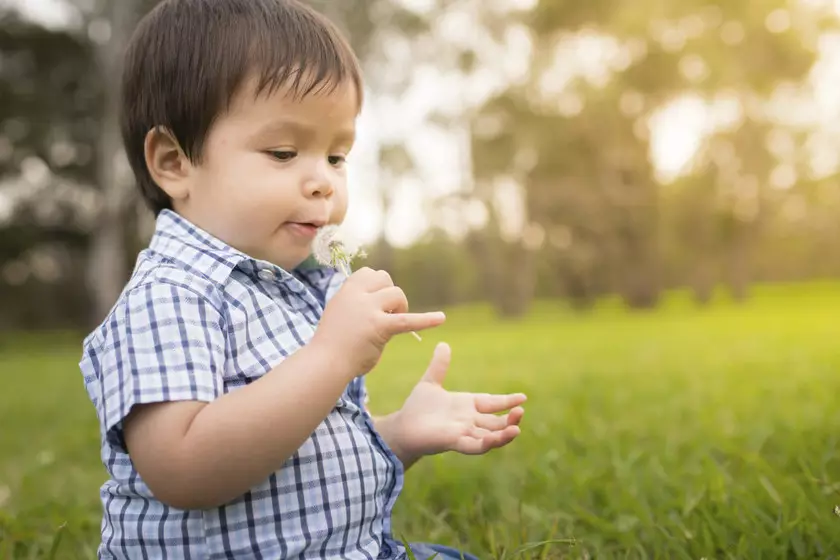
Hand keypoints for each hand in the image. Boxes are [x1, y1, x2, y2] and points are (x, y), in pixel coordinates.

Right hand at [312, 267, 445, 376]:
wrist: (325, 364)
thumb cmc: (333, 343)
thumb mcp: (340, 313)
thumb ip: (358, 303)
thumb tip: (382, 299)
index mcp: (346, 291)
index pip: (369, 273)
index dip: (377, 287)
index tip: (376, 304)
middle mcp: (356, 296)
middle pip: (385, 278)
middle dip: (390, 294)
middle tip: (386, 315)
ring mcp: (367, 310)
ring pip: (397, 294)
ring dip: (400, 307)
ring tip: (392, 325)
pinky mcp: (379, 327)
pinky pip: (407, 320)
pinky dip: (426, 320)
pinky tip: (440, 319)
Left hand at [386, 342, 525, 462]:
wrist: (402, 426)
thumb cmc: (416, 408)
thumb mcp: (430, 383)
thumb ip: (439, 365)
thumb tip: (443, 344)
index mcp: (466, 406)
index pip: (492, 403)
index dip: (507, 401)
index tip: (523, 397)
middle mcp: (468, 421)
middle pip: (496, 423)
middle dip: (510, 419)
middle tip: (521, 411)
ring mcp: (463, 433)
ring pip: (490, 436)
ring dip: (504, 434)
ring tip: (517, 429)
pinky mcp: (454, 442)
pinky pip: (474, 446)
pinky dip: (486, 443)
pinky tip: (495, 438)